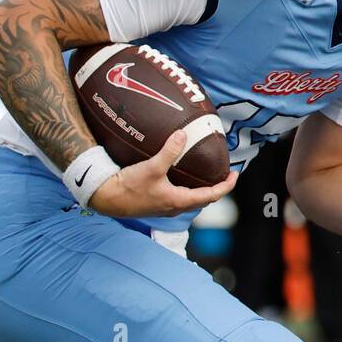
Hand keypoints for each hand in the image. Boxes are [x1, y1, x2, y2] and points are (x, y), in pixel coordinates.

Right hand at [88, 130, 237, 217]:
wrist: (106, 198)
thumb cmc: (129, 187)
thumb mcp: (151, 167)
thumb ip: (169, 151)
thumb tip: (183, 134)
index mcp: (179, 201)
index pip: (212, 195)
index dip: (226, 186)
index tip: (235, 174)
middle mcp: (175, 207)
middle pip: (204, 198)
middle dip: (216, 187)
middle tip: (223, 173)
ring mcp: (166, 207)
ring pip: (191, 199)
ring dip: (202, 188)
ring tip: (206, 173)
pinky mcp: (156, 203)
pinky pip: (179, 196)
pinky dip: (187, 187)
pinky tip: (180, 175)